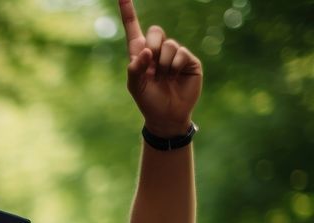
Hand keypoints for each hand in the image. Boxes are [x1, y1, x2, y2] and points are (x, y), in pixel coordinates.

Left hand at [120, 0, 201, 136]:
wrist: (167, 116)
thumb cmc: (148, 101)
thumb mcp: (135, 87)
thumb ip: (134, 68)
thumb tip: (145, 51)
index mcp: (140, 53)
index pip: (133, 28)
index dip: (128, 12)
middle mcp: (158, 50)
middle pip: (155, 31)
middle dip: (152, 47)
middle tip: (152, 65)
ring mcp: (175, 54)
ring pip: (169, 44)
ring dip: (164, 63)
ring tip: (165, 77)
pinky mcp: (189, 60)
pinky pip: (181, 53)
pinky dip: (175, 66)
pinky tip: (175, 76)